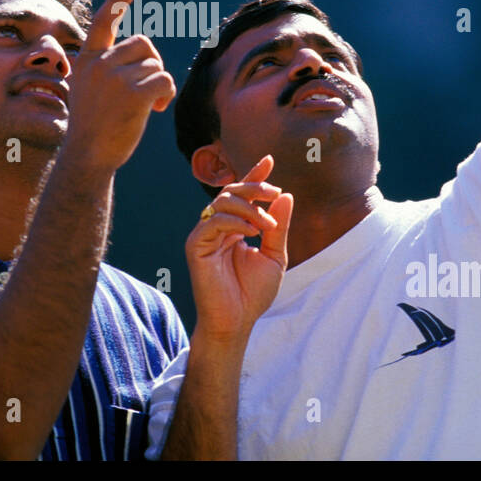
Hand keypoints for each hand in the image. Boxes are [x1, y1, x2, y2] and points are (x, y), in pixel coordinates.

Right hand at [61, 0, 175, 173]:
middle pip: (144, 45)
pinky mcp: (134, 92)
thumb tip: (145, 55)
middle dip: (150, 65)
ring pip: (156, 64)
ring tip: (147, 105)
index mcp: (87, 59)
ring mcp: (115, 77)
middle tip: (145, 90)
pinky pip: (165, 79)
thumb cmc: (93, 127)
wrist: (87, 156)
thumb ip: (109, 69)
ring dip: (158, 83)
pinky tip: (157, 108)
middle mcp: (100, 63)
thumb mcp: (90, 89)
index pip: (104, 21)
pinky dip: (166, 94)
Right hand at [186, 155, 292, 342]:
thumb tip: (285, 194)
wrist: (237, 321)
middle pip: (230, 192)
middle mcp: (217, 227)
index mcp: (234, 227)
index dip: (254, 175)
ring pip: (221, 202)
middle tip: (274, 192)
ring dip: (249, 207)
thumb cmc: (252, 293)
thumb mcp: (274, 256)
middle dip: (253, 186)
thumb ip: (278, 227)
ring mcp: (204, 235)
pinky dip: (235, 222)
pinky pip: (213, 222)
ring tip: (267, 223)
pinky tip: (252, 232)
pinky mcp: (195, 245)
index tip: (270, 159)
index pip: (242, 195)